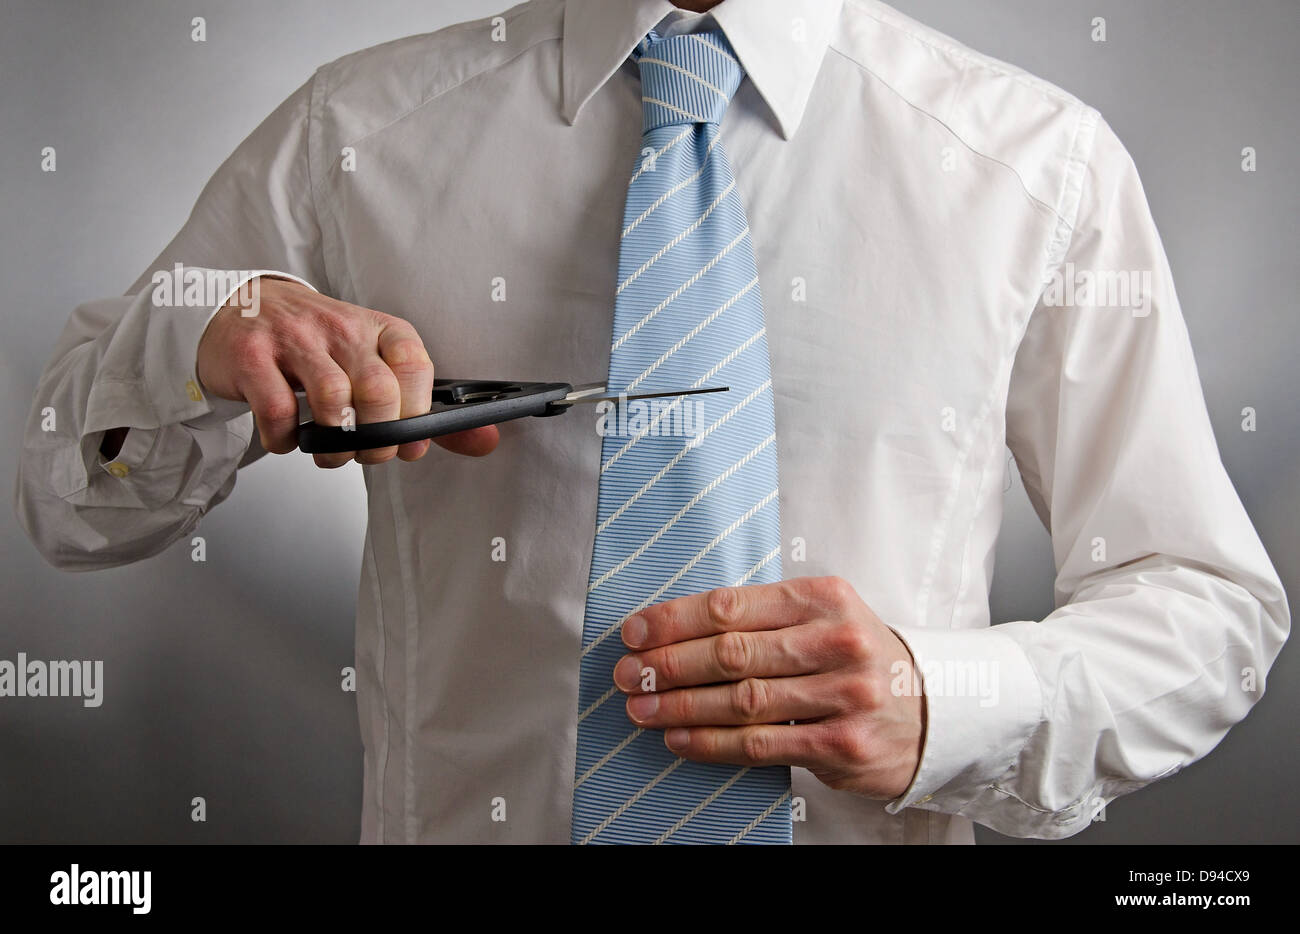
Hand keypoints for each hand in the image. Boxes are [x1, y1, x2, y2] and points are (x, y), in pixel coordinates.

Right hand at [196, 276, 497, 466]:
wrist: (243, 309)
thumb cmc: (318, 346)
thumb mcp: (376, 364)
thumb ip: (427, 409)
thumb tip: (485, 441)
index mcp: (379, 329)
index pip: (416, 365)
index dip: (417, 414)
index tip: (408, 441)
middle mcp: (340, 328)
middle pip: (378, 390)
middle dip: (378, 439)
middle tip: (366, 453)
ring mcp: (295, 338)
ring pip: (331, 399)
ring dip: (334, 446)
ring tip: (329, 453)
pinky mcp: (253, 357)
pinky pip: (277, 409)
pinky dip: (286, 439)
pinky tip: (288, 440)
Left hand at [615, 576, 924, 798]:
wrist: (932, 710)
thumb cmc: (857, 657)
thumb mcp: (824, 617)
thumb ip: (765, 615)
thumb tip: (676, 628)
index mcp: (825, 598)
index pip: (732, 605)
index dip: (675, 620)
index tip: (635, 631)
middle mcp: (838, 641)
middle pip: (732, 653)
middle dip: (668, 664)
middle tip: (628, 672)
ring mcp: (844, 695)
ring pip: (741, 701)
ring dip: (680, 706)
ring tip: (640, 707)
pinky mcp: (842, 744)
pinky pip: (761, 744)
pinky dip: (711, 743)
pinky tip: (679, 739)